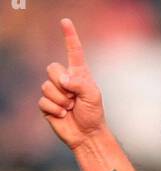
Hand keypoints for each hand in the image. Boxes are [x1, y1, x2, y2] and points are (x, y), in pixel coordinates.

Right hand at [38, 17, 104, 149]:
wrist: (87, 135)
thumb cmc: (93, 114)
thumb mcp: (93, 95)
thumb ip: (80, 83)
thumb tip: (63, 80)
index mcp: (78, 73)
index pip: (73, 51)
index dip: (69, 36)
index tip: (65, 22)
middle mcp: (64, 79)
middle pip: (52, 68)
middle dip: (62, 84)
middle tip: (74, 98)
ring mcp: (54, 91)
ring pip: (47, 86)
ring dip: (61, 100)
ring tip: (71, 108)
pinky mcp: (47, 104)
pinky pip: (43, 101)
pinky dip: (55, 110)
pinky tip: (63, 115)